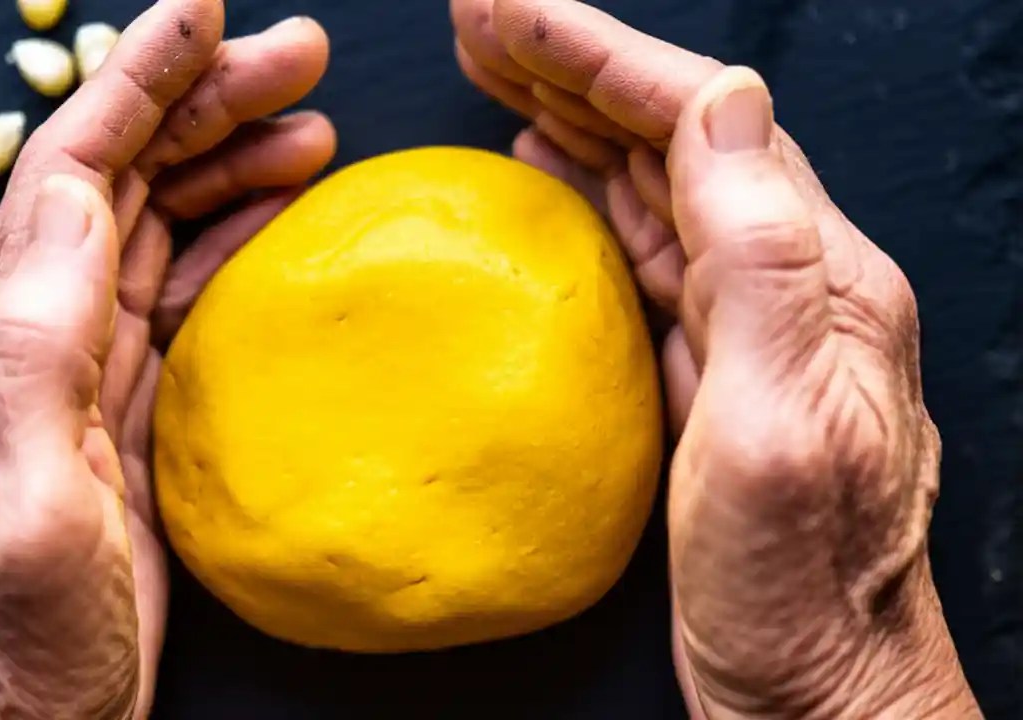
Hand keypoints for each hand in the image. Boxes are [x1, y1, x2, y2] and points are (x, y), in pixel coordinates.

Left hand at [0, 2, 333, 716]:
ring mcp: (94, 371)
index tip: (204, 10)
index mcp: (14, 329)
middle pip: (129, 179)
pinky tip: (274, 222)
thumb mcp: (25, 481)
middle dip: (208, 103)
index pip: (76, 163)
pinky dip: (231, 244)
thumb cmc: (22, 626)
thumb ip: (37, 330)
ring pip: (163, 229)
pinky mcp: (135, 413)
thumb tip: (68, 181)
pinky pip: (185, 297)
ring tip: (311, 127)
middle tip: (300, 55)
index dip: (139, 78)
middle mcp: (46, 332)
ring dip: (230, 166)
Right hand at [452, 1, 980, 716]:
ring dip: (572, 115)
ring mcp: (749, 325)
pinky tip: (547, 176)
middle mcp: (789, 283)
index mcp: (814, 278)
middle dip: (572, 62)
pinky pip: (643, 249)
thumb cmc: (798, 594)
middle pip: (672, 134)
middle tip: (480, 19)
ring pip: (653, 183)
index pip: (700, 119)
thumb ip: (760, 257)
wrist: (820, 695)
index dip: (597, 52)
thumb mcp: (776, 426)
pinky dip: (585, 194)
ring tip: (497, 73)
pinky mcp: (710, 368)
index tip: (507, 11)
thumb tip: (723, 101)